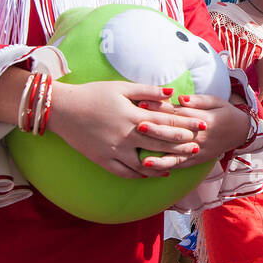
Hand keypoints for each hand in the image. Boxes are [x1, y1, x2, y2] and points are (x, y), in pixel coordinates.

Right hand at [50, 82, 245, 178]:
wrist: (62, 109)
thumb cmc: (92, 94)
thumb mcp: (120, 87)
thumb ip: (147, 91)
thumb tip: (171, 93)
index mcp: (132, 116)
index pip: (166, 122)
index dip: (186, 125)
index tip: (201, 126)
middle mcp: (125, 136)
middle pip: (160, 144)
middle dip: (181, 146)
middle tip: (197, 147)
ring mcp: (114, 151)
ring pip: (145, 164)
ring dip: (163, 165)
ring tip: (177, 165)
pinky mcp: (103, 160)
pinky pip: (125, 172)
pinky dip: (140, 175)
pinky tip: (150, 173)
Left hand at [133, 94, 252, 172]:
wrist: (242, 131)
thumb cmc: (225, 112)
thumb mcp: (216, 101)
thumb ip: (198, 100)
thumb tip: (180, 98)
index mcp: (203, 119)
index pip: (178, 113)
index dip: (160, 108)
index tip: (143, 103)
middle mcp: (199, 136)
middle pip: (174, 133)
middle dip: (156, 130)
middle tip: (138, 126)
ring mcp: (198, 149)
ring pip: (176, 153)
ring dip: (159, 156)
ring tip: (142, 158)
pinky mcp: (197, 159)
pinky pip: (180, 164)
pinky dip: (166, 167)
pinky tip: (151, 168)